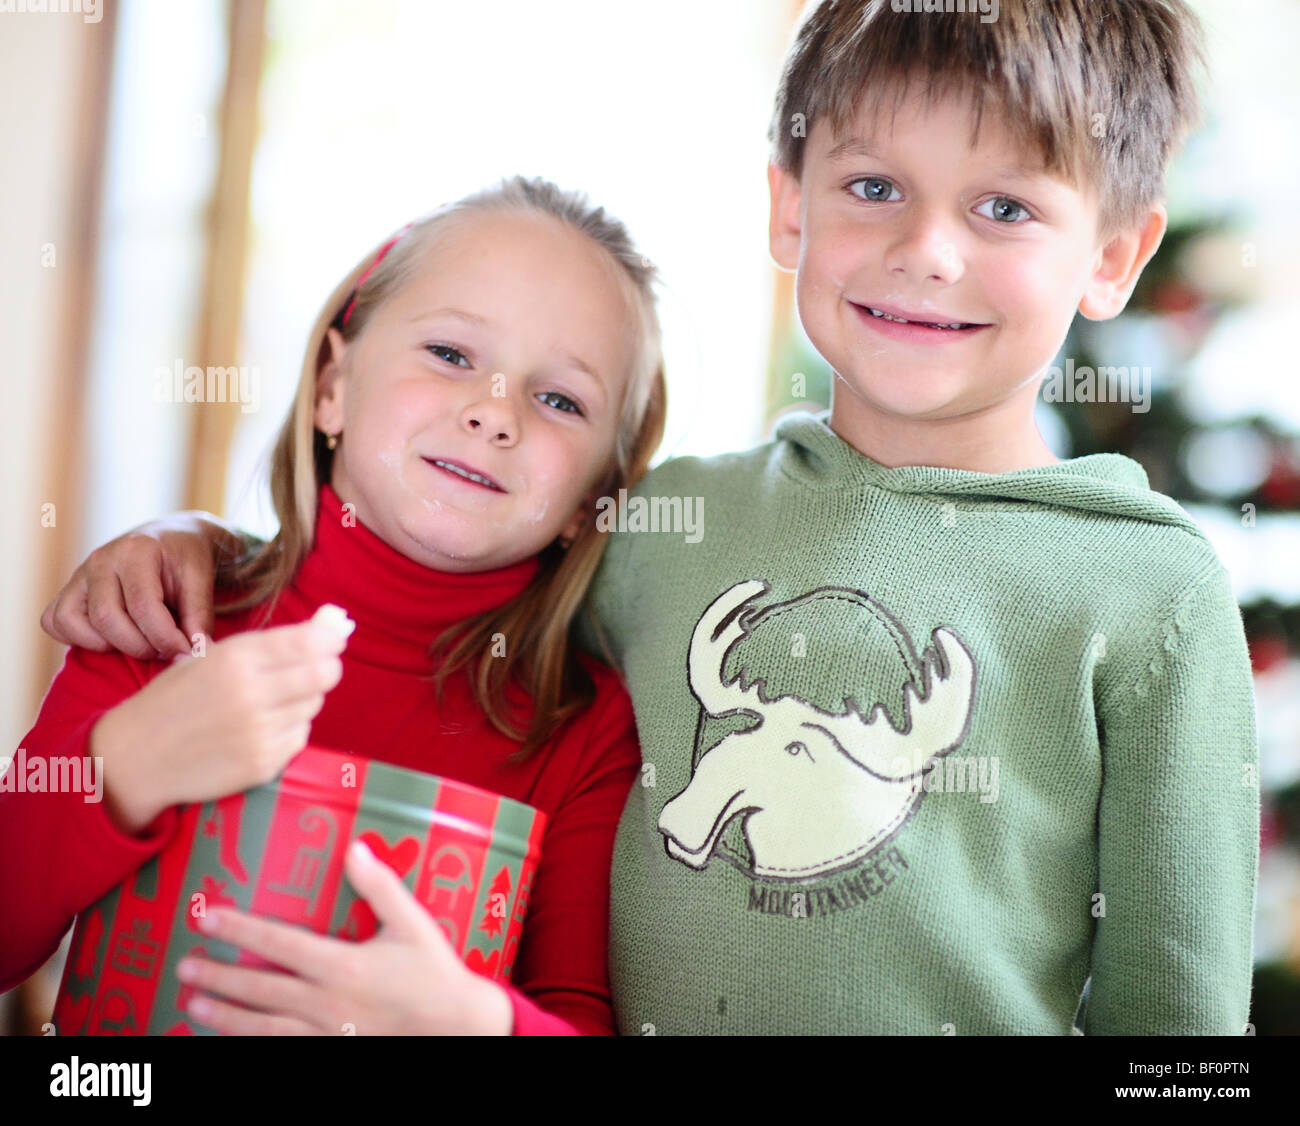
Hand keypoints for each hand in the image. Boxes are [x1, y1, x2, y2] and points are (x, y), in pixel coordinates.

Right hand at [41, 511, 244, 659]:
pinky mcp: (68, 591)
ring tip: (142, 642)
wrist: (169, 539)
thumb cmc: (184, 560)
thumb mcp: (201, 580)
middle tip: (165, 649)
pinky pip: (54, 622)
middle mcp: (100, 560)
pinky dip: (78, 638)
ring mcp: (79, 575)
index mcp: (136, 551)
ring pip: (73, 622)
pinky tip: (112, 637)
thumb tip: (199, 652)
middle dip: (140, 646)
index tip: (187, 652)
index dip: (166, 638)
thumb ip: (199, 616)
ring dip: (109, 645)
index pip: (143, 607)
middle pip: (107, 618)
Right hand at [93, 614, 347, 833]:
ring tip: (269, 702)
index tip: (334, 639)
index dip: (329, 640)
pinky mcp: (263, 763)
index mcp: (236, 659)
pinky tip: (259, 729)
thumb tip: (331, 626)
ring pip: (313, 705)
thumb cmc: (176, 699)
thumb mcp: (213, 658)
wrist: (135, 757)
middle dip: (325, 668)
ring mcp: (259, 732)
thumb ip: (270, 645)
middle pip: (324, 674)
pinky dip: (289, 730)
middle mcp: (251, 694)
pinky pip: (299, 737)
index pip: (309, 643)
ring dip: (302, 700)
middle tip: (312, 670)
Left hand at [178, 839, 513, 1034]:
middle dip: (218, 975)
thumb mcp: (413, 923)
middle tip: (184, 965)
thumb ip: (380, 886)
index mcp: (342, 966)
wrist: (458, 1029)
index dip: (239, 929)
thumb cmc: (436, 973)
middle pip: (258, 989)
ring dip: (224, 1015)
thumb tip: (354, 847)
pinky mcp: (330, 1054)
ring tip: (194, 1003)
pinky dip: (253, 1044)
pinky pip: (282, 1051)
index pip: (277, 944)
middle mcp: (325, 1003)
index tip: (208, 918)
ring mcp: (325, 1035)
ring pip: (261, 1027)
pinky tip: (234, 1038)